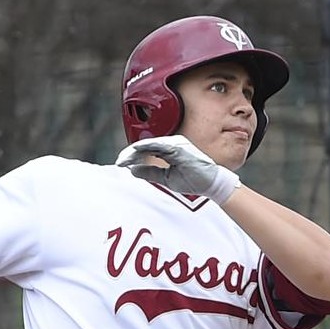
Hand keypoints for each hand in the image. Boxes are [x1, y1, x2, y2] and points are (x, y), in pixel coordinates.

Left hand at [115, 135, 240, 203]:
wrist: (211, 184)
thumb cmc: (193, 180)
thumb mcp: (166, 178)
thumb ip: (150, 173)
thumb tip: (133, 170)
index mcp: (169, 150)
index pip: (146, 150)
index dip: (132, 157)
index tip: (120, 164)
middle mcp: (172, 144)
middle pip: (146, 146)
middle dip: (130, 154)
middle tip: (118, 162)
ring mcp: (177, 144)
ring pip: (151, 144)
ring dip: (135, 151)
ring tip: (123, 158)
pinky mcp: (181, 148)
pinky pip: (161, 145)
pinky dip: (148, 146)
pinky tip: (136, 149)